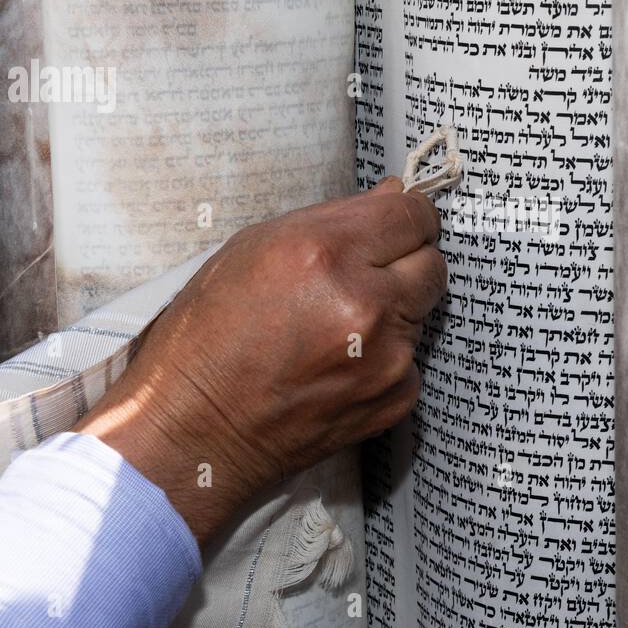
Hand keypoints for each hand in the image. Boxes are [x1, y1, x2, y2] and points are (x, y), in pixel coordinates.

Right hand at [75, 178, 446, 543]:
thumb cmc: (207, 336)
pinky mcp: (396, 398)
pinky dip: (388, 359)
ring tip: (337, 328)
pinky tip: (339, 367)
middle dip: (405, 263)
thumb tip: (394, 195)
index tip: (395, 226)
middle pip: (432, 262)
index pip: (413, 215)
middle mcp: (365, 301)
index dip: (406, 217)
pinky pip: (413, 360)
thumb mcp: (252, 250)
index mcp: (324, 252)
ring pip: (424, 311)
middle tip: (364, 278)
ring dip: (396, 311)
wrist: (194, 431)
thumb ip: (334, 218)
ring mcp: (388, 355)